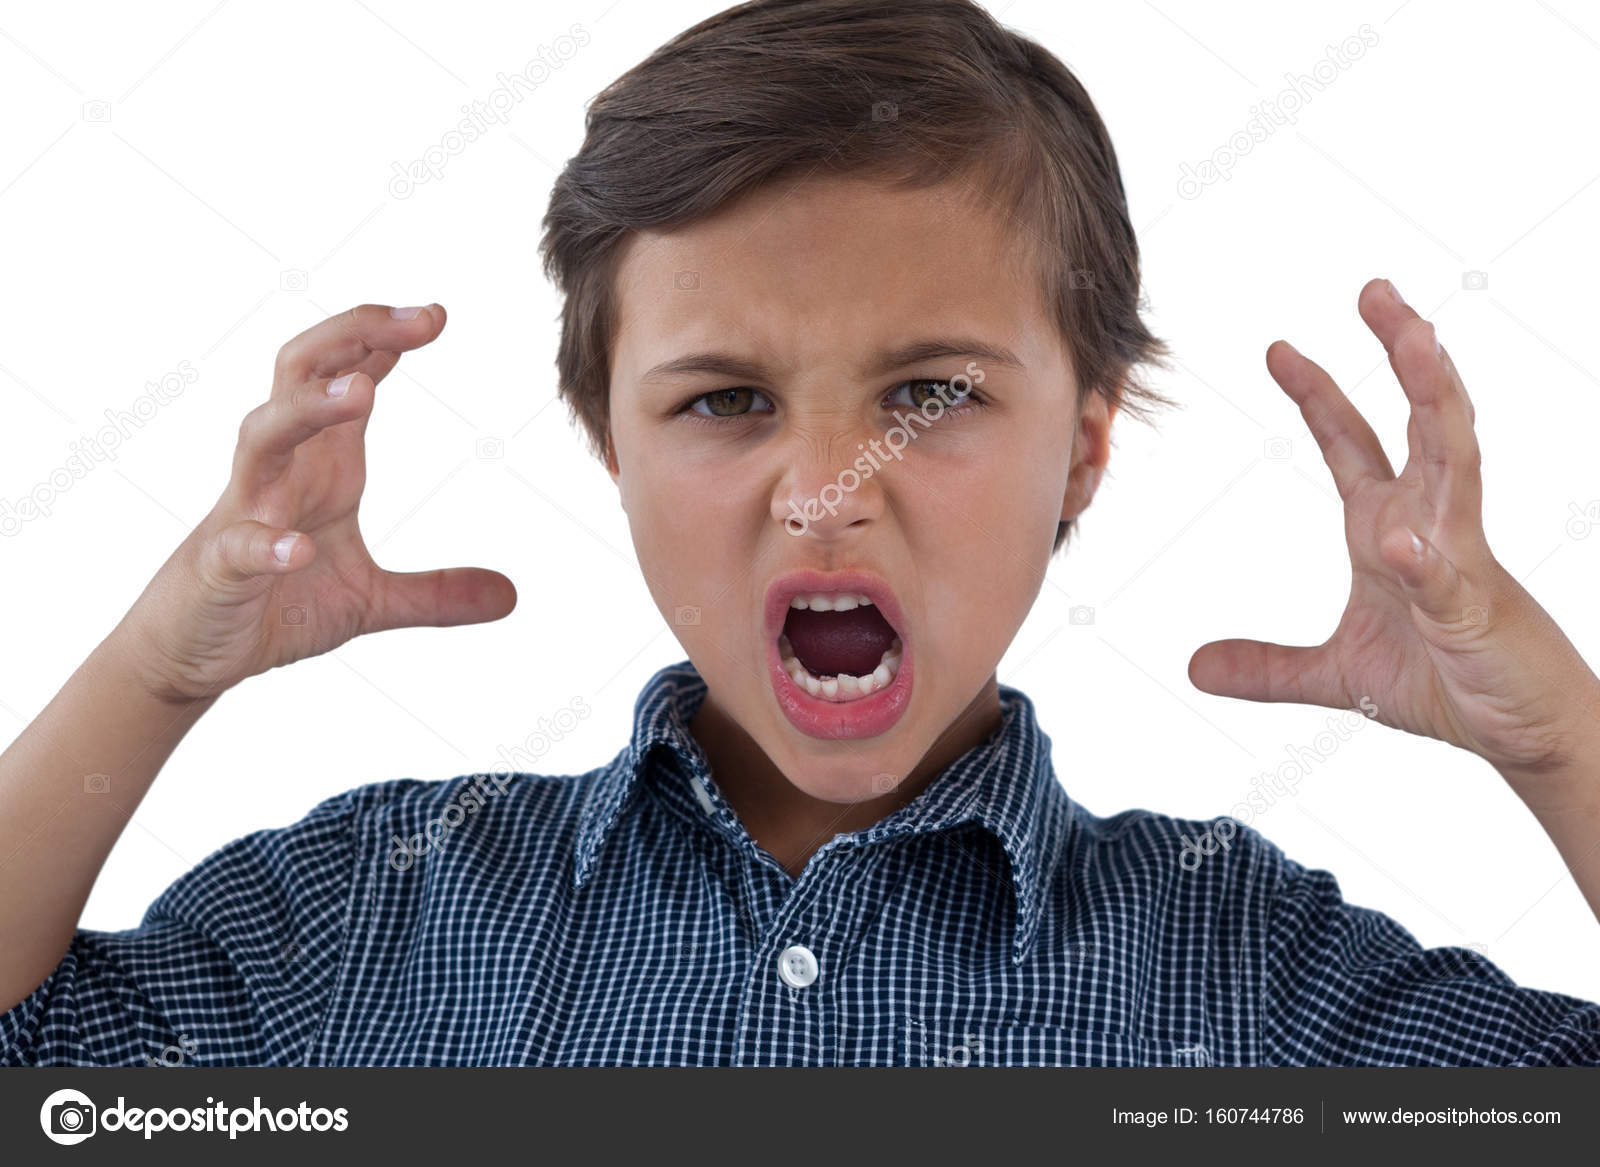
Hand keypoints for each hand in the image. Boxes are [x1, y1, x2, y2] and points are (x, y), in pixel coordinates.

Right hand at [112, 303, 516, 703]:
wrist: (191, 653)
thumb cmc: (274, 606)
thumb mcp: (369, 601)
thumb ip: (437, 593)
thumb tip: (510, 596)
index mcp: (320, 464)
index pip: (347, 377)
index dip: (385, 339)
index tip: (436, 313)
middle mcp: (280, 471)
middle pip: (302, 372)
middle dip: (354, 336)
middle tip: (415, 319)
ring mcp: (245, 513)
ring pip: (264, 434)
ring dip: (308, 409)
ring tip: (359, 394)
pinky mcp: (219, 569)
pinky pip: (239, 546)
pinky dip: (267, 543)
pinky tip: (298, 548)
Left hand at [1187, 278, 1599, 788]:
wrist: (1520, 731)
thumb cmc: (1447, 683)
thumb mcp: (1339, 676)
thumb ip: (1269, 667)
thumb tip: (1196, 666)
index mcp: (1388, 526)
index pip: (1351, 442)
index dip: (1318, 393)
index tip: (1278, 348)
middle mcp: (1428, 523)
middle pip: (1419, 418)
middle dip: (1399, 352)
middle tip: (1374, 291)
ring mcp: (1458, 560)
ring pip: (1453, 461)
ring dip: (1436, 401)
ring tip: (1418, 343)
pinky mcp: (1475, 613)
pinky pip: (1445, 579)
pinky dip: (1425, 560)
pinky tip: (1402, 542)